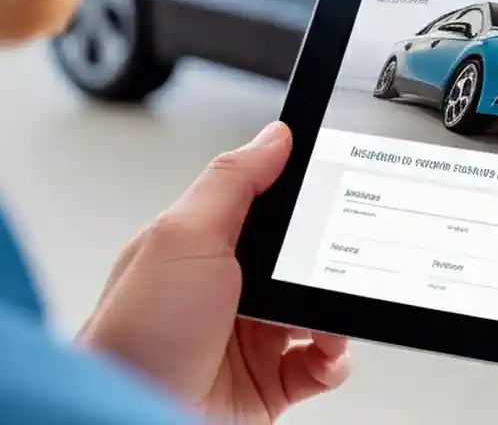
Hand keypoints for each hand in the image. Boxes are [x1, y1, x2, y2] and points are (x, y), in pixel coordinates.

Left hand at [78, 123, 350, 422]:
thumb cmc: (136, 339)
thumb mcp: (183, 238)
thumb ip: (232, 181)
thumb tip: (276, 136)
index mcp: (206, 246)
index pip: (267, 204)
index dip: (303, 193)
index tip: (339, 181)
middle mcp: (231, 289)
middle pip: (304, 258)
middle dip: (329, 261)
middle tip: (333, 264)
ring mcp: (252, 337)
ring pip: (321, 309)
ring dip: (337, 314)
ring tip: (325, 321)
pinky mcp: (271, 382)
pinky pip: (324, 362)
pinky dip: (337, 358)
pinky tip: (324, 353)